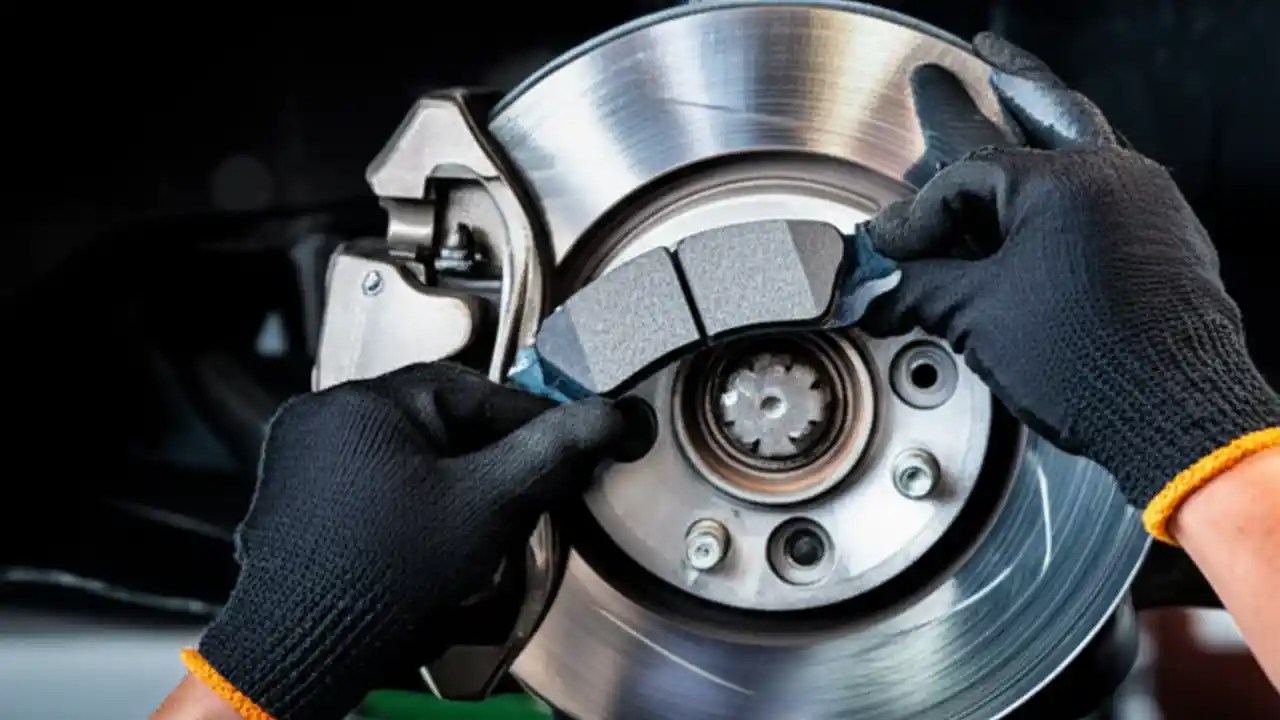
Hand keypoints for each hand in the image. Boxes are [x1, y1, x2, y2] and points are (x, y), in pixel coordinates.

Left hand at [181, 362, 622, 719]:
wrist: (304, 646)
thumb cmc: (380, 577)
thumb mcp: (486, 505)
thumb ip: (549, 453)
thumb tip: (602, 417)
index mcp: (365, 401)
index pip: (477, 393)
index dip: (534, 423)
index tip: (569, 444)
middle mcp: (325, 417)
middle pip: (442, 423)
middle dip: (490, 457)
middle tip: (525, 492)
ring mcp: (305, 458)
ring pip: (410, 452)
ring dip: (452, 479)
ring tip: (479, 521)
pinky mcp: (300, 497)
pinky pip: (375, 480)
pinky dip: (412, 499)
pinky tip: (431, 537)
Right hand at [864, 33, 1278, 541]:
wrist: (1174, 415)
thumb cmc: (1087, 363)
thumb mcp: (978, 319)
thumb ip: (920, 289)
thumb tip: (880, 287)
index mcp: (1061, 183)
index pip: (965, 177)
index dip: (918, 212)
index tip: (892, 242)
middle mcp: (1112, 176)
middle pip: (1042, 109)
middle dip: (1000, 79)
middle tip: (967, 60)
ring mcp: (1146, 202)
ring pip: (1085, 136)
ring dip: (1042, 114)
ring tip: (1012, 92)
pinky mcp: (1164, 235)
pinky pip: (1112, 179)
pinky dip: (1073, 170)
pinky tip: (1053, 181)